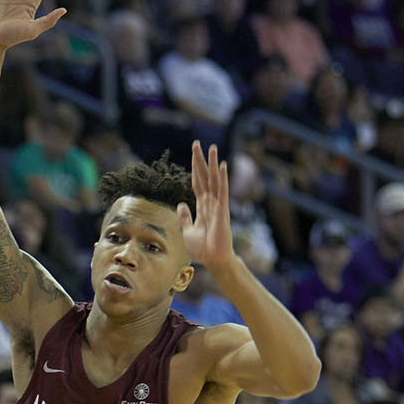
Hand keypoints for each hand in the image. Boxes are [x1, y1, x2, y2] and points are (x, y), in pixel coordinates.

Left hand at [177, 141, 234, 269]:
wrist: (213, 260)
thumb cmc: (203, 248)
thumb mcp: (188, 230)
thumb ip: (185, 217)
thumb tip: (181, 204)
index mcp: (202, 205)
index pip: (197, 182)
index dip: (194, 168)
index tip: (193, 153)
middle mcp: (210, 202)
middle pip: (204, 176)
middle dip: (201, 160)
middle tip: (197, 143)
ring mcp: (217, 205)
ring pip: (214, 180)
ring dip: (213, 163)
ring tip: (212, 147)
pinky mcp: (222, 211)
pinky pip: (222, 191)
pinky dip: (222, 178)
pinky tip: (221, 166)